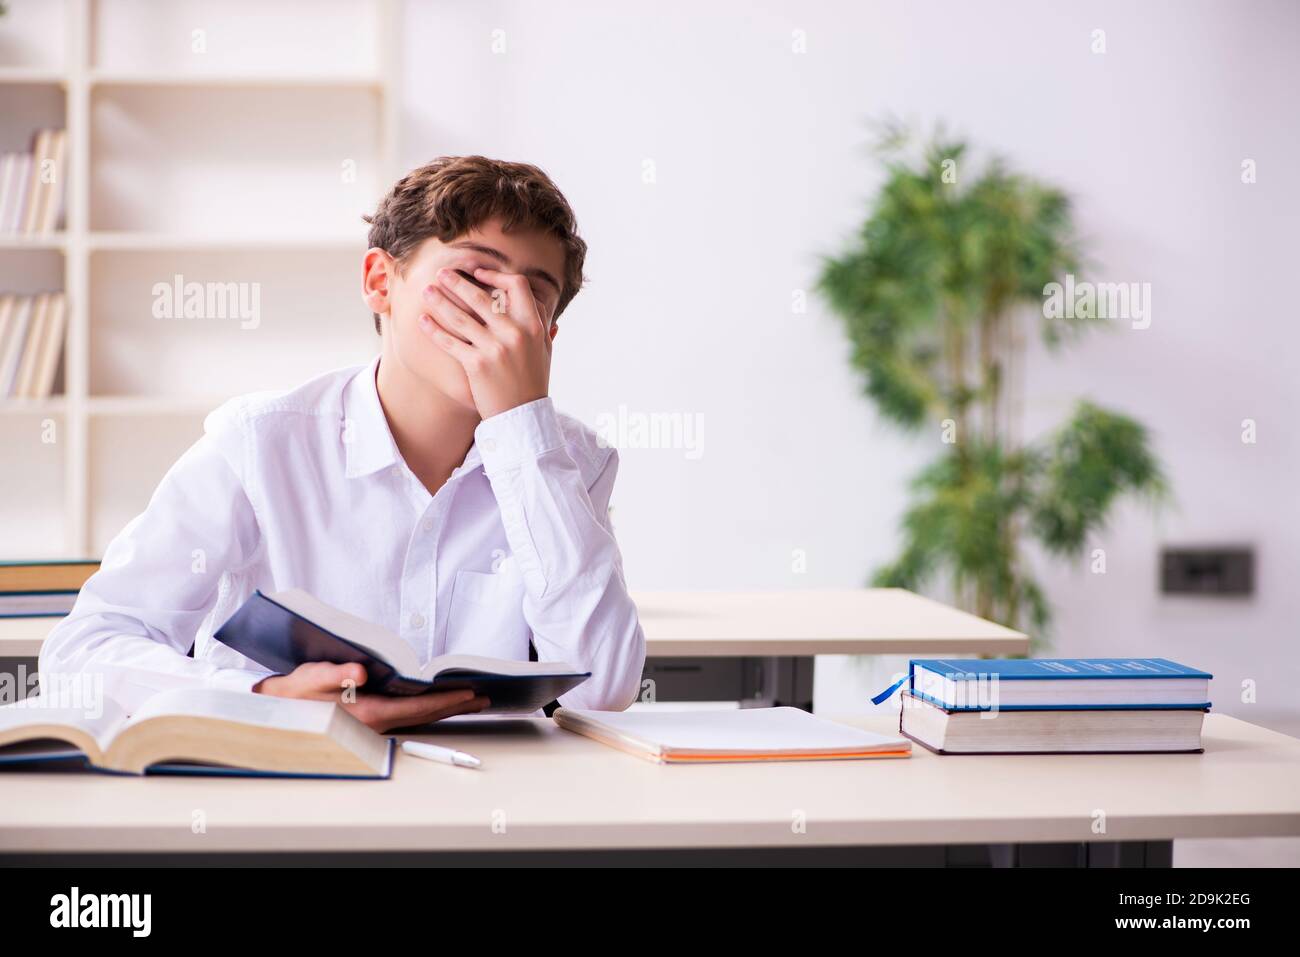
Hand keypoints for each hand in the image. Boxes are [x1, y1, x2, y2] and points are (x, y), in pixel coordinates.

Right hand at [253, 662, 489, 732]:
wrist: (279, 710)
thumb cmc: (297, 692)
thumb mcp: (312, 677)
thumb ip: (336, 673)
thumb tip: (359, 672)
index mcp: (368, 714)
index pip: (418, 708)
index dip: (446, 700)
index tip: (470, 693)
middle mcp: (377, 725)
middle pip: (425, 715)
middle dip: (455, 706)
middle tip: (484, 697)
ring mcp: (376, 726)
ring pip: (419, 717)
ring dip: (445, 709)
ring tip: (470, 700)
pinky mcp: (372, 722)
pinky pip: (409, 716)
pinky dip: (429, 709)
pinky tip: (439, 703)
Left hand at [418, 266, 551, 419]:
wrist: (523, 415)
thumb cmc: (533, 380)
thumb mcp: (544, 348)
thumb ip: (539, 322)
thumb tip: (534, 299)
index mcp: (533, 326)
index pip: (517, 286)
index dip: (496, 275)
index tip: (479, 274)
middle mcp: (514, 333)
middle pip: (481, 297)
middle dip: (457, 282)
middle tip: (442, 272)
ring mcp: (495, 349)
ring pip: (461, 317)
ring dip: (440, 301)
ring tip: (427, 291)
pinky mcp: (477, 365)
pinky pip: (450, 342)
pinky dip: (434, 330)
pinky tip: (424, 321)